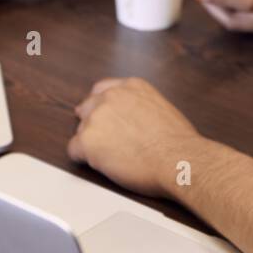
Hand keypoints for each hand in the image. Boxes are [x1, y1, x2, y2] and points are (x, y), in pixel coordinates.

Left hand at [69, 77, 204, 198]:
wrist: (178, 159)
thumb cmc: (178, 142)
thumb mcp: (162, 108)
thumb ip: (141, 106)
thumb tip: (134, 118)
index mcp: (131, 86)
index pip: (103, 90)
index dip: (103, 108)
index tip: (106, 119)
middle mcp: (111, 96)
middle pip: (88, 109)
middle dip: (96, 125)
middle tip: (109, 143)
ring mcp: (97, 117)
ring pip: (82, 131)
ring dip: (93, 143)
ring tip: (115, 157)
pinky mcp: (88, 141)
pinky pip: (73, 151)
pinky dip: (84, 160)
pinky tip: (102, 165)